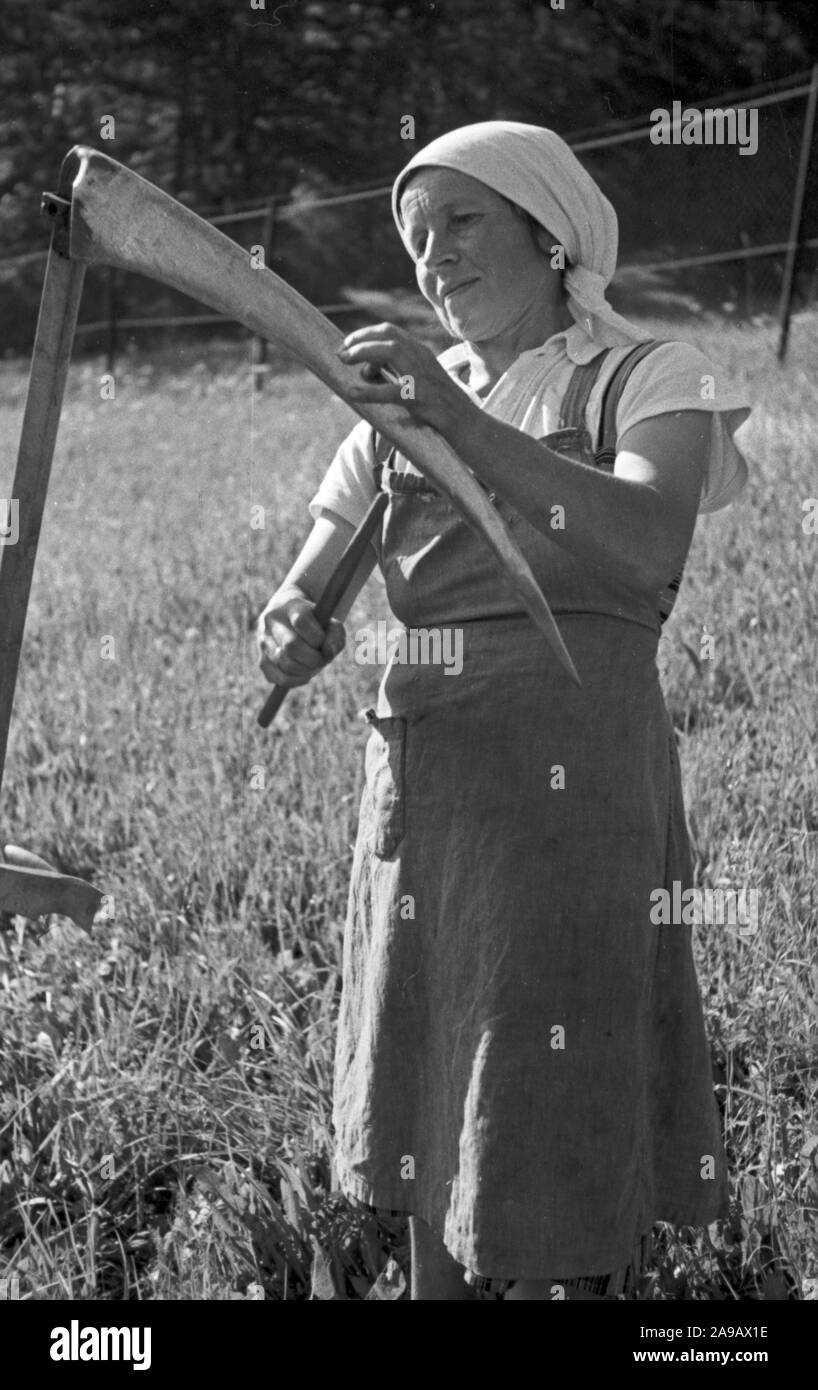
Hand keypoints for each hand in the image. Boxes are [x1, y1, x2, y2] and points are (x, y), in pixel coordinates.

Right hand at [257, 590, 345, 688]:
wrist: (292, 620)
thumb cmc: (317, 623)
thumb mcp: (330, 622)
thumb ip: (336, 634)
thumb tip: (328, 652)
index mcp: (291, 606)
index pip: (301, 621)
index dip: (318, 637)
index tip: (323, 640)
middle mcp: (272, 622)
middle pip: (291, 646)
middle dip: (313, 658)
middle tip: (322, 658)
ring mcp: (264, 641)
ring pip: (285, 664)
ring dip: (306, 670)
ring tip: (313, 664)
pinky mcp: (262, 661)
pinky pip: (279, 678)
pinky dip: (296, 680)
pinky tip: (304, 673)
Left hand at [336, 321, 468, 435]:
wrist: (466, 422)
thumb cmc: (438, 404)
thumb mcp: (419, 379)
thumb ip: (395, 371)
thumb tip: (365, 371)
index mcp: (420, 352)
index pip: (390, 332)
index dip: (365, 334)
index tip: (348, 344)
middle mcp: (421, 358)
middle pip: (387, 336)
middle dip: (360, 340)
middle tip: (341, 354)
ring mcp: (421, 377)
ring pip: (389, 352)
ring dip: (363, 353)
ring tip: (344, 361)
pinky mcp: (420, 397)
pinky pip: (390, 391)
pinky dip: (368, 391)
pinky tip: (352, 393)